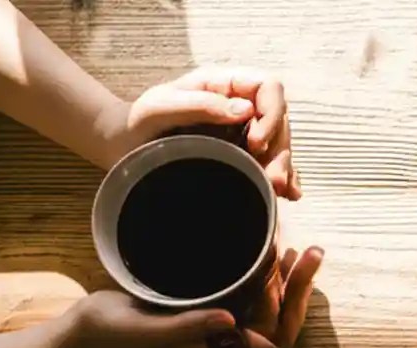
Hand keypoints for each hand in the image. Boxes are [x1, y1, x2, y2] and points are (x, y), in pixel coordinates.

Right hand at [58, 246, 323, 347]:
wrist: (81, 336)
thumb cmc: (110, 335)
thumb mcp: (147, 331)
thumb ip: (189, 327)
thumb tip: (231, 320)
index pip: (274, 344)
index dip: (293, 310)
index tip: (300, 272)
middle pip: (276, 326)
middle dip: (296, 290)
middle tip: (310, 251)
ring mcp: (214, 335)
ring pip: (264, 313)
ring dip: (282, 284)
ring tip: (294, 249)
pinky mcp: (203, 317)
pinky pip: (244, 303)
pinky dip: (260, 281)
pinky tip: (264, 255)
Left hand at [98, 66, 300, 198]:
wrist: (126, 149)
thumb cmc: (139, 122)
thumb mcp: (161, 107)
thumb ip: (201, 104)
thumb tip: (246, 110)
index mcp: (223, 85)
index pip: (268, 87)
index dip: (271, 113)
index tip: (256, 142)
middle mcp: (238, 106)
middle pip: (279, 119)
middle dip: (281, 149)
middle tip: (272, 180)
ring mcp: (243, 131)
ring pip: (279, 143)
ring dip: (284, 167)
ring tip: (279, 192)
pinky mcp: (242, 156)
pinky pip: (271, 162)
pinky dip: (285, 177)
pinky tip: (290, 193)